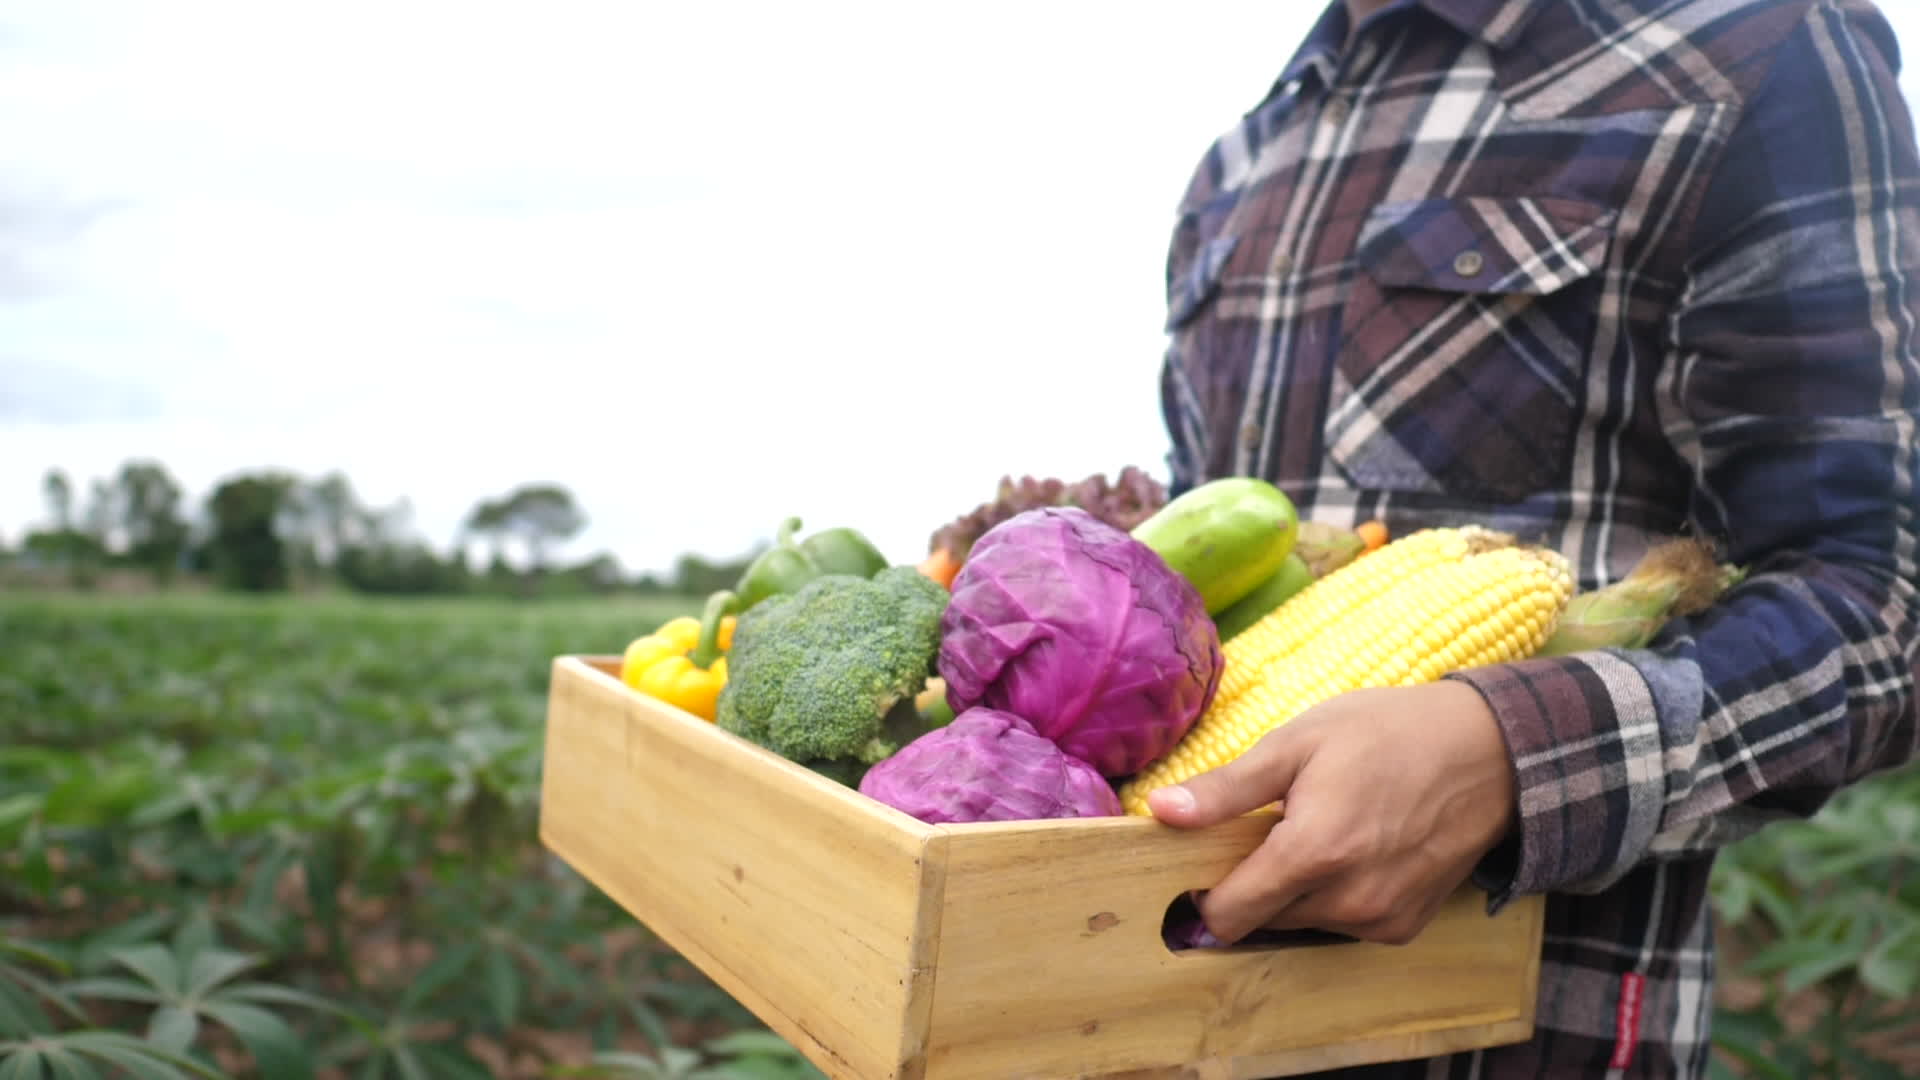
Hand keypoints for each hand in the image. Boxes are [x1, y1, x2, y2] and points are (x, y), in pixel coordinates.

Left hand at [1147, 681, 1517, 945]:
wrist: (1487, 753)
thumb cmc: (1386, 734)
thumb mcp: (1297, 743)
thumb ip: (1227, 789)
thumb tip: (1158, 812)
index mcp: (1313, 854)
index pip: (1228, 914)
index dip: (1204, 890)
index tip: (1205, 857)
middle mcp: (1347, 901)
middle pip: (1261, 918)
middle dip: (1253, 882)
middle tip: (1273, 827)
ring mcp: (1380, 920)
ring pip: (1300, 923)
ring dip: (1294, 890)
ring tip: (1321, 829)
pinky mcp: (1405, 928)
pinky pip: (1343, 925)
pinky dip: (1335, 896)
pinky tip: (1356, 849)